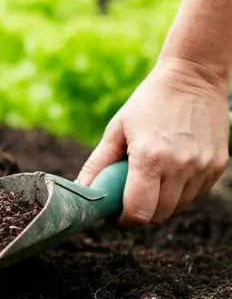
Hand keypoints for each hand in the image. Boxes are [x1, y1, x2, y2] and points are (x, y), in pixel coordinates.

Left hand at [77, 57, 229, 226]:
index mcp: (150, 158)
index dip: (123, 221)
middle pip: (158, 216)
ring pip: (178, 208)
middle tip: (127, 200)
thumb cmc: (149, 102)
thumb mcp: (116, 129)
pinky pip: (195, 194)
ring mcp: (203, 168)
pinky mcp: (217, 166)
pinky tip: (169, 172)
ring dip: (160, 204)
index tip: (114, 216)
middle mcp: (180, 167)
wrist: (193, 78)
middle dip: (139, 215)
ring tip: (148, 181)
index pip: (138, 212)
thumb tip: (81, 191)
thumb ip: (98, 164)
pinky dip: (179, 193)